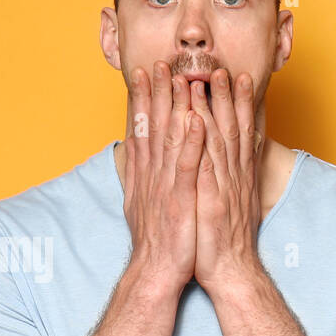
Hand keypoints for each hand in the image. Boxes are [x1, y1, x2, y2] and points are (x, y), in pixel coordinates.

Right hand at [119, 62, 202, 294]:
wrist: (157, 272)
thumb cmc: (157, 242)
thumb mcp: (144, 204)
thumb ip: (143, 178)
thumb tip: (138, 160)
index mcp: (145, 175)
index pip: (142, 130)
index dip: (142, 100)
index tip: (144, 74)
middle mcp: (152, 175)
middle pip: (153, 127)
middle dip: (156, 93)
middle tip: (160, 63)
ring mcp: (165, 186)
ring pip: (170, 139)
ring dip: (175, 109)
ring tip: (180, 79)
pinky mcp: (180, 200)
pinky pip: (188, 167)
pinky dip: (192, 143)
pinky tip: (198, 121)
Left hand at [189, 68, 262, 295]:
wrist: (230, 271)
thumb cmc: (224, 241)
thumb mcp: (232, 205)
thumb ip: (231, 179)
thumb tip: (230, 159)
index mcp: (237, 178)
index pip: (239, 134)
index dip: (238, 105)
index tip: (236, 79)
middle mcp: (233, 178)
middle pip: (230, 130)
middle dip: (226, 98)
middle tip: (221, 69)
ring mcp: (223, 188)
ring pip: (218, 141)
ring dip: (212, 111)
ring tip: (204, 82)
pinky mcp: (211, 200)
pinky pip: (204, 165)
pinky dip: (199, 142)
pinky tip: (192, 121)